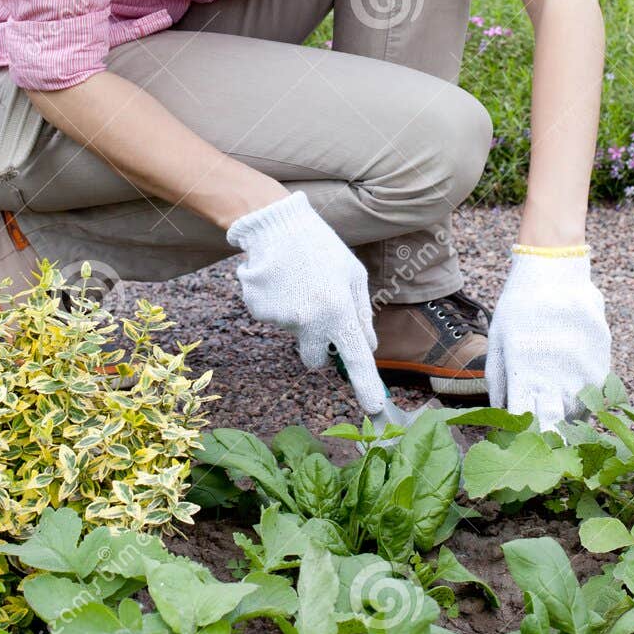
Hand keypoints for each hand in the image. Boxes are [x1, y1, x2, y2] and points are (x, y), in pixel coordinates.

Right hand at [226, 190, 386, 417]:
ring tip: (298, 282)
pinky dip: (277, 305)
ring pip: (294, 333)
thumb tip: (369, 348)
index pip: (356, 359)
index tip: (374, 409)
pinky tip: (280, 281)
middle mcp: (311, 321)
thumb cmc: (321, 248)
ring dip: (297, 315)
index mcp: (339, 310)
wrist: (275, 224)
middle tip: (318, 313)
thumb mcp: (353, 275)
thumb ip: (362, 315)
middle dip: (318, 347)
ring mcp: (282, 319)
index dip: (366, 386)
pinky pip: (274, 319)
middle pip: (315, 360)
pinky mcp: (259, 312)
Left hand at [485, 249, 610, 431]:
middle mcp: (558, 379)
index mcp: (526, 374)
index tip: (518, 442)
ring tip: (554, 402)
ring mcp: (583, 374)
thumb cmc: (520, 307)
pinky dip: (583, 397)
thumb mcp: (498, 340)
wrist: (557, 273)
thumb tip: (502, 412)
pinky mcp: (602, 365)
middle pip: (556, 427)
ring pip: (578, 414)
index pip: (526, 423)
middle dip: (549, 438)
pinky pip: (595, 396)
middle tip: (542, 440)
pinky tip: (571, 383)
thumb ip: (499, 380)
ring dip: (566, 416)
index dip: (522, 437)